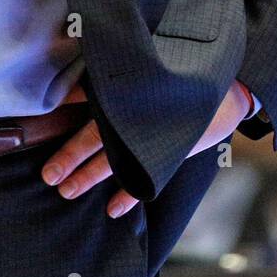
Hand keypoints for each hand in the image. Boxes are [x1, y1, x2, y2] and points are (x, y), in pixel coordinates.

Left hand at [40, 79, 252, 216]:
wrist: (230, 87)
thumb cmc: (184, 70)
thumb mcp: (150, 67)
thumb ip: (120, 74)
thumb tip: (81, 76)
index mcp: (129, 91)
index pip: (91, 100)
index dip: (68, 108)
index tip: (46, 123)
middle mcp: (136, 115)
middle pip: (96, 137)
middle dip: (71, 157)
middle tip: (48, 176)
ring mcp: (152, 136)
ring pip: (113, 160)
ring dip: (89, 177)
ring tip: (67, 191)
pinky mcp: (169, 152)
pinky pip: (145, 179)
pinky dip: (129, 194)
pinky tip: (113, 209)